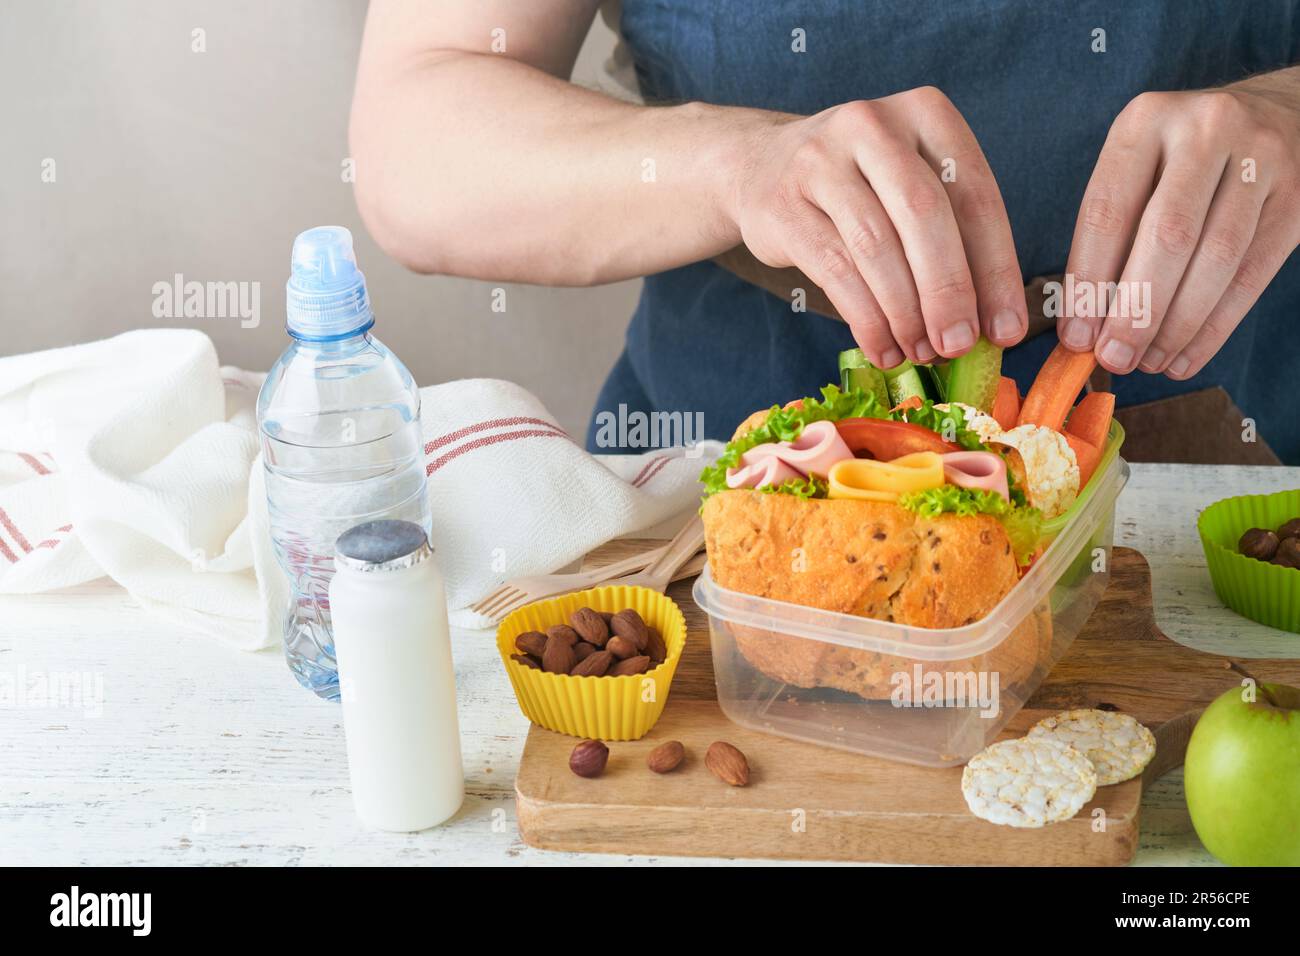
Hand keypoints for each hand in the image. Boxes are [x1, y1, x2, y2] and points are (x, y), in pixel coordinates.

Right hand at [728, 87, 1026, 367]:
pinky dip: (865, 319)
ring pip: (876, 246)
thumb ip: (955, 235)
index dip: (996, 269)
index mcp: (925, 113)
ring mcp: (819, 161)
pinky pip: (833, 269)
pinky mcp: (781, 204)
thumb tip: (994, 323)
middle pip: (924, 214)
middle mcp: (871, 125)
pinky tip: (882, 347)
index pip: (975, 194)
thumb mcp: (913, 185)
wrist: (761, 167)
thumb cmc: (861, 186)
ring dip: (905, 312)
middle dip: (948, 290)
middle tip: (959, 345)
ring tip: (921, 352)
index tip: (1006, 329)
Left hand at [1060, 79, 1299, 377]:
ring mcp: (1261, 159)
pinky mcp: (1298, 196)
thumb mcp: (1136, 167)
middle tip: (1113, 359)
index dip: (1089, 281)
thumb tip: (1082, 326)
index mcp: (1146, 121)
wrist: (1278, 112)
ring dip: (1177, 325)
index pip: (1108, 211)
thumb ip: (1109, 232)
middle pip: (1168, 235)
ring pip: (1217, 258)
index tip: (1075, 336)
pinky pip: (1254, 273)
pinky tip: (1184, 358)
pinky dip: (1216, 326)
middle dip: (1136, 310)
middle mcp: (1207, 129)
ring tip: (1147, 363)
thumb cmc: (1179, 158)